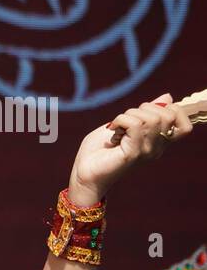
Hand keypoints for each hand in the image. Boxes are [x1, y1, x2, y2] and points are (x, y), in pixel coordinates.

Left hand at [68, 93, 191, 204]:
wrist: (83, 171)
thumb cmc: (100, 149)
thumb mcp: (125, 124)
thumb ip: (146, 113)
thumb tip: (167, 97)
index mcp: (158, 142)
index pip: (185, 126)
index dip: (171, 110)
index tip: (146, 112)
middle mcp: (157, 148)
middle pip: (168, 115)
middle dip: (143, 108)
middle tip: (125, 120)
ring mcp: (146, 151)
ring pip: (151, 118)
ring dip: (129, 115)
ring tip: (117, 128)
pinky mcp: (133, 153)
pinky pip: (135, 125)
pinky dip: (120, 120)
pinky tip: (112, 130)